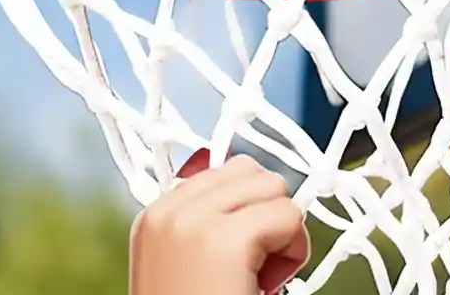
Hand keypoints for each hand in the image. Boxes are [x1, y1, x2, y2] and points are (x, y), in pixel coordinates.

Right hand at [130, 151, 309, 294]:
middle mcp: (168, 212)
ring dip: (282, 229)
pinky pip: (289, 216)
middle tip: (257, 263)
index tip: (247, 247)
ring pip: (274, 189)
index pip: (225, 169)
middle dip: (268, 212)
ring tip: (262, 273)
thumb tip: (258, 180)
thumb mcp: (192, 263)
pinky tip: (270, 280)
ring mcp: (194, 223)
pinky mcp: (225, 240)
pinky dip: (294, 249)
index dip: (250, 206)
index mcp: (156, 216)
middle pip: (252, 172)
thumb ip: (212, 222)